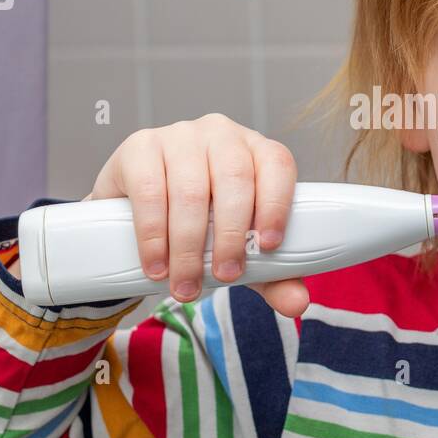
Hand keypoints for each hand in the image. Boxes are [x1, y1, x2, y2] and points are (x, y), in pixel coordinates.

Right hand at [85, 113, 308, 317]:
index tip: (269, 245)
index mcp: (256, 150)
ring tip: (185, 284)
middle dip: (231, 236)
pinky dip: (153, 234)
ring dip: (188, 245)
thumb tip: (298, 304)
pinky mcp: (140, 146)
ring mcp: (179, 135)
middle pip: (235, 179)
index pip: (277, 165)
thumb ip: (272, 275)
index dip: (276, 204)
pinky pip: (150, 190)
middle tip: (225, 278)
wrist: (138, 211)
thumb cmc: (202, 223)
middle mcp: (221, 134)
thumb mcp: (240, 249)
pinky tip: (156, 263)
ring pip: (191, 190)